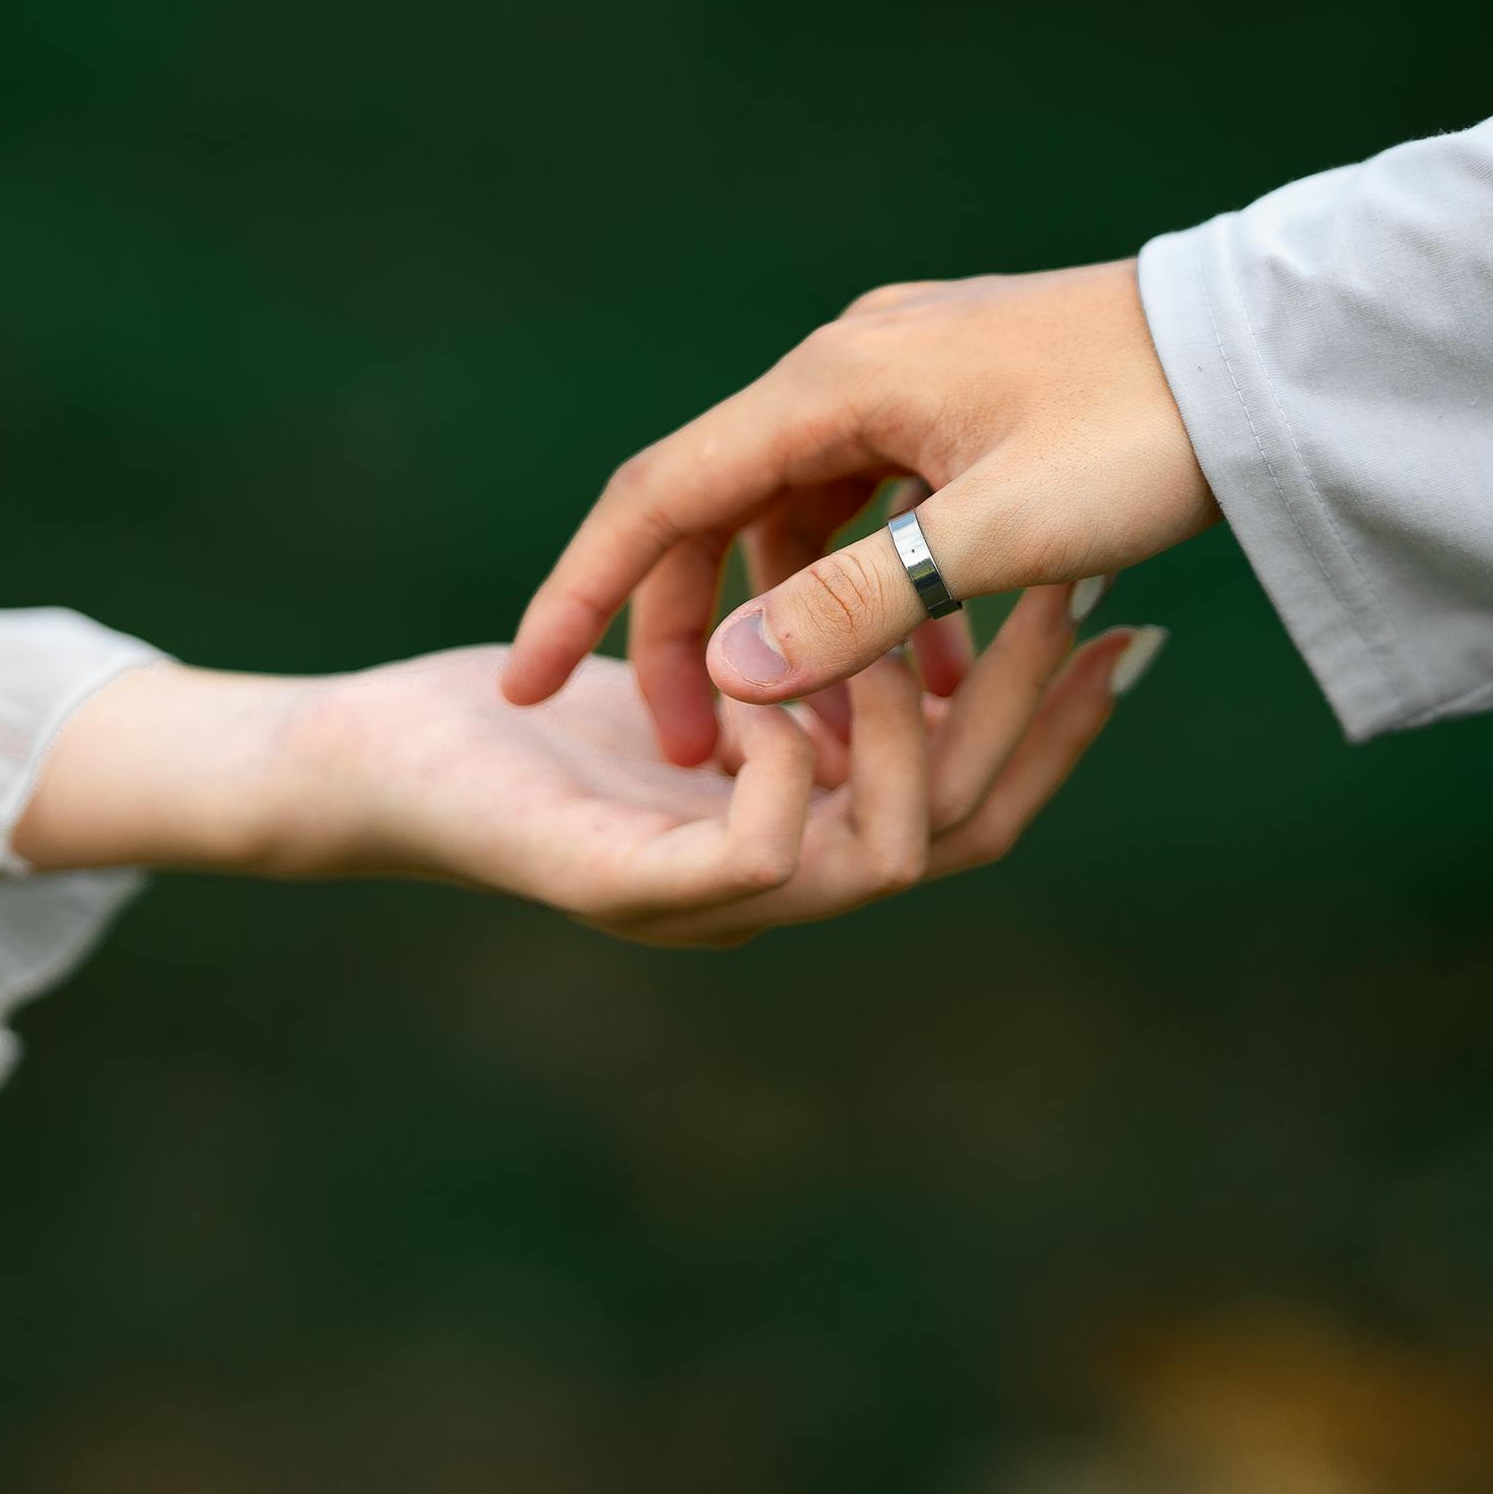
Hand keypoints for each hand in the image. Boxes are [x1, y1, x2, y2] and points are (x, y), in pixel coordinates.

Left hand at [13, 587, 1153, 944]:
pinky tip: (768, 683)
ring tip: (907, 635)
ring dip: (910, 737)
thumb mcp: (701, 659)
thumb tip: (927, 590)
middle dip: (1025, 723)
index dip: (1059, 731)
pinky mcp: (618, 888)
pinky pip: (758, 847)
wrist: (368, 762)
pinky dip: (783, 756)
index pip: (978, 809)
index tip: (1124, 628)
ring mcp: (700, 903)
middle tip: (1068, 611)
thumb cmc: (524, 716)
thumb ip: (810, 647)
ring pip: (878, 856)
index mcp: (805, 835)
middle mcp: (771, 887)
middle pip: (958, 841)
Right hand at [499, 260, 1215, 763]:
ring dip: (807, 624)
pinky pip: (873, 505)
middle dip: (695, 631)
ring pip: (800, 516)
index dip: (584, 595)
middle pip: (717, 508)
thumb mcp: (994, 540)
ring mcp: (905, 378)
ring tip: (846, 731)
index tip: (525, 685)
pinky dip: (876, 588)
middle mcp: (851, 368)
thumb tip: (727, 677)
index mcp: (836, 386)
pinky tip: (930, 664)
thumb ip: (854, 609)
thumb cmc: (1146, 436)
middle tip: (700, 750)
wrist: (1271, 354)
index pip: (661, 495)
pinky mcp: (958, 399)